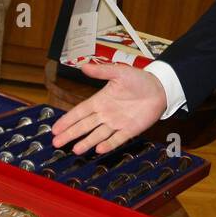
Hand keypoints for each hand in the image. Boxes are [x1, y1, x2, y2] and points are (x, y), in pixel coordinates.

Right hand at [50, 63, 166, 154]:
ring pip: (98, 135)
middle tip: (57, 143)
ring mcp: (117, 123)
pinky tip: (99, 149)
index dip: (67, 120)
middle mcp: (106, 113)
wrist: (160, 88)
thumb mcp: (119, 73)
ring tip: (75, 150)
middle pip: (85, 126)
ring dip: (87, 142)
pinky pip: (117, 139)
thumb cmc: (139, 79)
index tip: (55, 128)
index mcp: (100, 100)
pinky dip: (108, 144)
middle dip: (71, 134)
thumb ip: (102, 71)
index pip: (80, 112)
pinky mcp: (130, 130)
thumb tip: (84, 66)